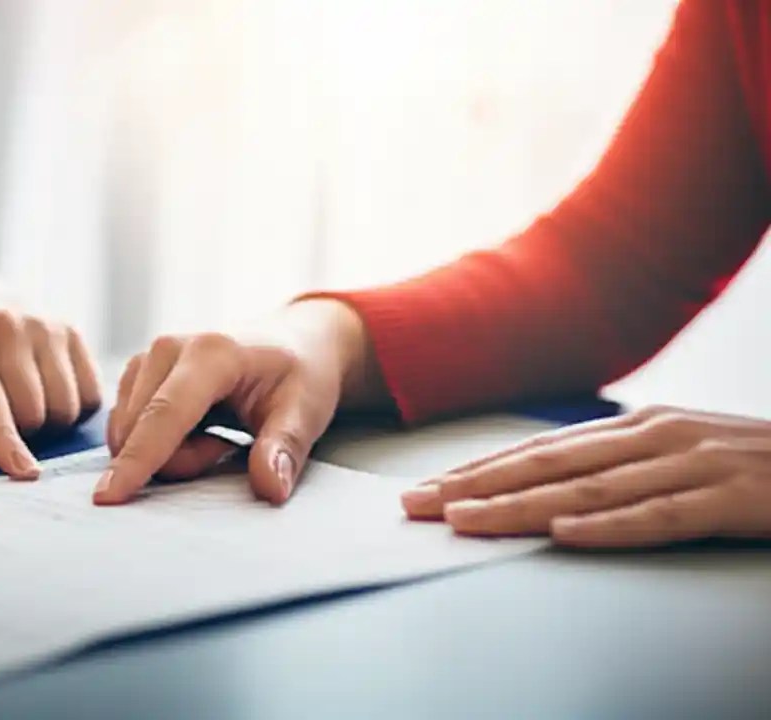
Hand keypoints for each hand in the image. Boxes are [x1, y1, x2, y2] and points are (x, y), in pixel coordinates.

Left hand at [0, 294, 101, 477]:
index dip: (5, 442)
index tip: (24, 474)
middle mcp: (4, 323)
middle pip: (32, 411)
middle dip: (19, 436)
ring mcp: (42, 324)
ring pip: (65, 405)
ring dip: (49, 425)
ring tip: (20, 414)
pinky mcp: (70, 330)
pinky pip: (89, 393)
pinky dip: (74, 408)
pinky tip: (47, 399)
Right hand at [95, 299, 373, 505]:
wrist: (295, 341)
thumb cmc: (301, 374)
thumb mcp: (306, 411)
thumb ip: (284, 449)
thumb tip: (270, 488)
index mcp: (210, 353)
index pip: (164, 415)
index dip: (137, 460)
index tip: (107, 498)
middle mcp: (168, 348)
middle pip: (142, 432)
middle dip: (181, 460)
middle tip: (228, 446)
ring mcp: (148, 358)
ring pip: (131, 434)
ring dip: (172, 452)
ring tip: (217, 434)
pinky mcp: (138, 373)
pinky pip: (129, 428)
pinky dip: (161, 442)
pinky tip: (196, 428)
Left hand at [401, 406, 770, 547]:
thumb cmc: (755, 467)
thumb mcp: (680, 455)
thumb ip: (621, 466)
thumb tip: (549, 490)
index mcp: (638, 426)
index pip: (540, 451)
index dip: (479, 470)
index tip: (425, 489)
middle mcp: (656, 436)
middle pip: (547, 466)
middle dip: (475, 486)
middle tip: (416, 506)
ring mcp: (694, 463)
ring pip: (589, 490)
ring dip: (520, 508)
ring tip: (465, 522)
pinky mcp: (733, 498)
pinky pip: (663, 516)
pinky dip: (611, 527)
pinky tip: (567, 536)